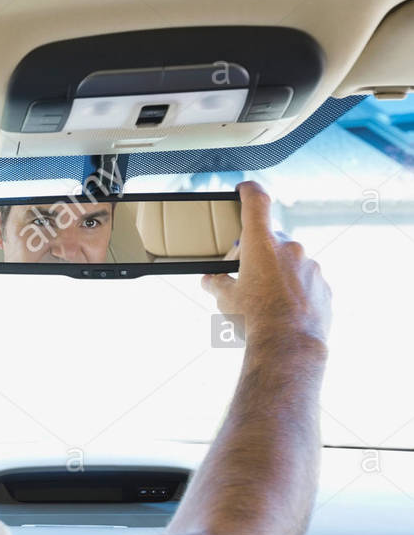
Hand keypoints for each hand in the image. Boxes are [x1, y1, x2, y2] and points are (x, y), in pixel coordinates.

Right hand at [201, 181, 331, 345]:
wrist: (288, 345)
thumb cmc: (253, 318)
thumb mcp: (225, 300)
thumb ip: (217, 283)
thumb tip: (211, 280)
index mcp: (261, 244)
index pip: (257, 202)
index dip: (248, 190)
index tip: (244, 188)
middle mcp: (290, 248)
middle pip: (271, 240)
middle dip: (258, 253)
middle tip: (245, 275)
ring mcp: (311, 267)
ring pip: (290, 262)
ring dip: (278, 274)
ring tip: (265, 302)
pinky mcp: (323, 287)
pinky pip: (306, 281)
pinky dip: (295, 290)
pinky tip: (284, 311)